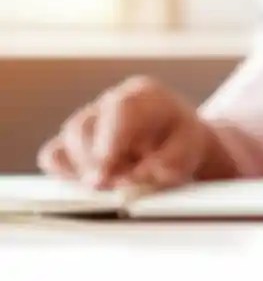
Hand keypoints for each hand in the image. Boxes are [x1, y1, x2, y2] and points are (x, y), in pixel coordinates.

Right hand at [37, 76, 211, 193]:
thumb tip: (137, 174)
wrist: (178, 144)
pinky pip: (54, 156)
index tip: (107, 173)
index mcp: (146, 95)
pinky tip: (91, 181)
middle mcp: (112, 100)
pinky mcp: (73, 139)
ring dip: (84, 169)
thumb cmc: (183, 145)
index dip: (110, 140)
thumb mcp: (190, 152)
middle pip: (84, 126)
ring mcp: (90, 117)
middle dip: (94, 162)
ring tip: (112, 183)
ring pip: (67, 141)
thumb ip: (168, 162)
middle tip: (112, 185)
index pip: (121, 108)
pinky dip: (67, 173)